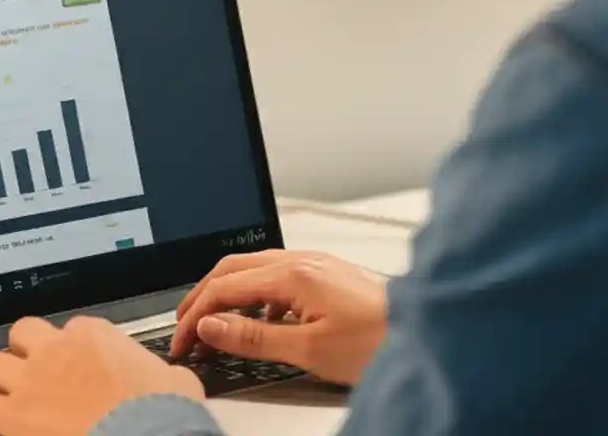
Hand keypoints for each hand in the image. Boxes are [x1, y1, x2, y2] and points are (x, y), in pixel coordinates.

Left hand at [0, 315, 203, 435]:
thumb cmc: (165, 416)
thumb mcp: (175, 383)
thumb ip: (159, 374)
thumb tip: (166, 381)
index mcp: (95, 336)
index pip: (73, 329)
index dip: (71, 352)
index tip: (76, 371)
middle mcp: (56, 350)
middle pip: (22, 335)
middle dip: (24, 355)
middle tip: (33, 380)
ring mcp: (30, 381)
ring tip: (4, 406)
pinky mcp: (11, 416)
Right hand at [171, 250, 386, 384]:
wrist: (426, 331)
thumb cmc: (378, 340)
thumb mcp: (307, 348)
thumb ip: (253, 337)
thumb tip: (211, 326)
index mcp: (292, 273)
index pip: (224, 288)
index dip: (195, 316)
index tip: (182, 340)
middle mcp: (302, 260)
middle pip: (232, 269)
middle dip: (202, 297)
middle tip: (184, 326)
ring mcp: (315, 264)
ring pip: (253, 269)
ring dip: (227, 294)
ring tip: (214, 322)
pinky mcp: (326, 274)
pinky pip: (275, 275)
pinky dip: (254, 295)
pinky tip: (260, 319)